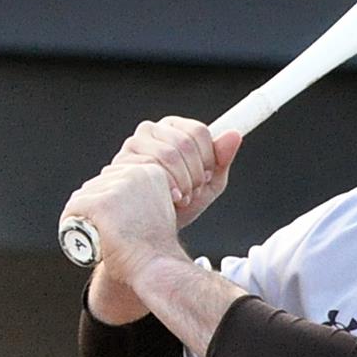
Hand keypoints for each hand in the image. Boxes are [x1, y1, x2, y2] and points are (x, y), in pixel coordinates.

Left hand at [60, 161, 186, 294]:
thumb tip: (129, 197)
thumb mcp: (160, 213)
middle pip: (97, 183)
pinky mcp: (100, 203)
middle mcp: (135, 174)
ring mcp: (117, 187)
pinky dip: (69, 221)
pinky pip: (73, 207)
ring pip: (84, 195)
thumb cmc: (158, 250)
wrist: (157, 268)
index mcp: (151, 172)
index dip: (107, 198)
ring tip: (90, 234)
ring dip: (82, 215)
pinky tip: (74, 234)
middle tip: (99, 229)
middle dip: (93, 205)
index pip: (114, 176)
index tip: (110, 218)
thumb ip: (147, 199)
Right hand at [110, 116, 242, 231]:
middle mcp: (152, 131)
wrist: (152, 227)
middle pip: (185, 142)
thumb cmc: (178, 204)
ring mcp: (134, 143)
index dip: (208, 158)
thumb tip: (234, 135)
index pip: (198, 130)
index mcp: (173, 129)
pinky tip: (167, 198)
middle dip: (195, 173)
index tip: (206, 176)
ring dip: (182, 182)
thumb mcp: (207, 185)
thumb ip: (221, 160)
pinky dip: (167, 187)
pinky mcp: (122, 161)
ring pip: (169, 154)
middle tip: (193, 191)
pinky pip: (151, 167)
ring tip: (180, 197)